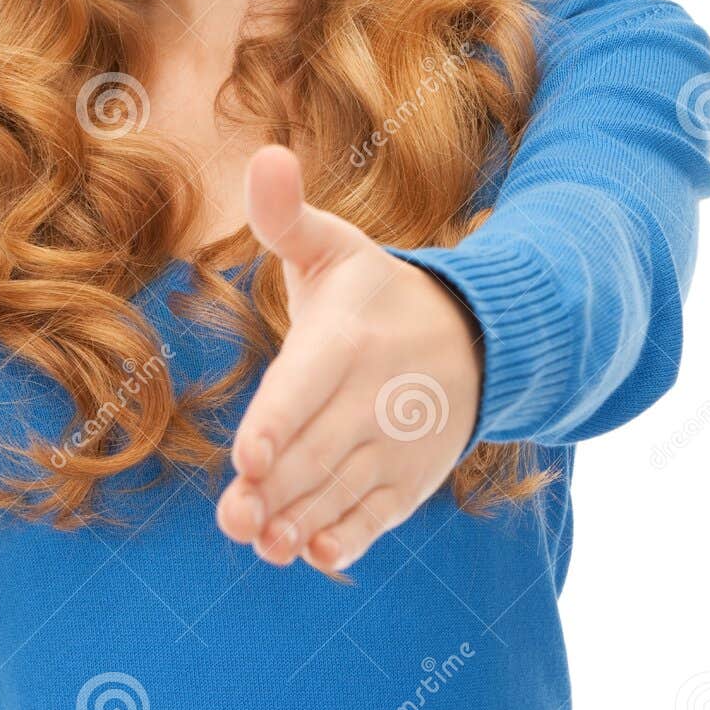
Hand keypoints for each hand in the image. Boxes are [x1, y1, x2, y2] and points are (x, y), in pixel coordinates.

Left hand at [215, 144, 483, 576]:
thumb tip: (264, 155)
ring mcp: (396, 444)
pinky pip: (377, 517)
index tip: (248, 458)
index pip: (306, 388)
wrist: (473, 337)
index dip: (278, 425)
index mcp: (348, 340)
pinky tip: (314, 554)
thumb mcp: (336, 246)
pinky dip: (348, 540)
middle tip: (236, 517)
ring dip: (302, 522)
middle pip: (317, 453)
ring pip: (343, 492)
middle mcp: (375, 398)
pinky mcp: (409, 481)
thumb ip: (286, 213)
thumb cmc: (378, 292)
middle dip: (274, 490)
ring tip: (264, 542)